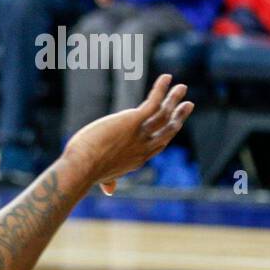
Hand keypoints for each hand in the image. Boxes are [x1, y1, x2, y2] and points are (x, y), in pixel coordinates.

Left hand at [63, 74, 194, 194]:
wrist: (82, 168)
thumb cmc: (87, 172)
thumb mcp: (103, 176)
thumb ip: (109, 181)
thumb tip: (109, 190)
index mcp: (138, 158)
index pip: (158, 144)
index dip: (167, 133)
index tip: (174, 124)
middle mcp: (144, 147)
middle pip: (168, 129)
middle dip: (179, 116)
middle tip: (188, 104)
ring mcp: (140, 133)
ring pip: (164, 114)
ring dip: (174, 99)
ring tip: (182, 87)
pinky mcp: (133, 120)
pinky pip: (153, 102)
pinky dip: (160, 90)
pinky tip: (166, 78)